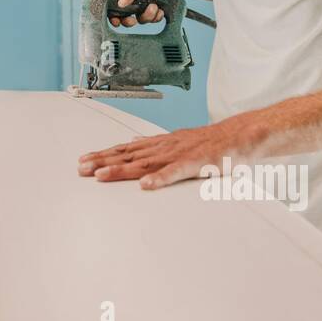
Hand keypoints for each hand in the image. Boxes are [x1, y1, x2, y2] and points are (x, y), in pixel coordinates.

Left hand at [78, 126, 218, 189]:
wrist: (240, 135)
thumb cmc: (210, 142)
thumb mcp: (177, 140)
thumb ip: (154, 144)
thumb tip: (132, 143)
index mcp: (160, 144)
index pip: (125, 149)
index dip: (103, 155)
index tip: (84, 161)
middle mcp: (164, 147)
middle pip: (128, 155)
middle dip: (103, 161)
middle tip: (81, 169)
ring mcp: (179, 155)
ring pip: (145, 163)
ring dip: (122, 169)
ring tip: (102, 175)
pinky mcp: (196, 164)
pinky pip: (176, 172)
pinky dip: (160, 178)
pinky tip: (146, 185)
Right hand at [110, 0, 182, 25]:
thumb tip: (121, 4)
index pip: (113, 5)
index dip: (113, 16)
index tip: (116, 22)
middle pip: (125, 17)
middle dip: (130, 21)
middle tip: (133, 21)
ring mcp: (143, 6)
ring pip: (141, 19)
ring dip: (148, 15)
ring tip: (155, 6)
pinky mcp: (153, 10)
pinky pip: (152, 19)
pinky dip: (157, 16)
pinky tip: (160, 9)